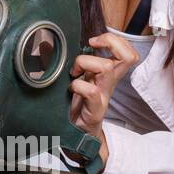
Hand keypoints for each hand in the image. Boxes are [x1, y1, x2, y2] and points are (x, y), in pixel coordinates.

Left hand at [68, 32, 140, 162]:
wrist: (78, 133)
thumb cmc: (77, 103)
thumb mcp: (75, 78)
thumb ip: (66, 61)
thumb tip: (46, 43)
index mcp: (107, 73)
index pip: (127, 52)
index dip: (115, 40)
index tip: (94, 41)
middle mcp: (109, 82)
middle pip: (127, 57)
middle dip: (111, 42)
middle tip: (92, 45)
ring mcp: (104, 95)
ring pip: (106, 68)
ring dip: (85, 63)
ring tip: (74, 72)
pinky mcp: (95, 108)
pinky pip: (91, 91)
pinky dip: (78, 85)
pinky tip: (71, 88)